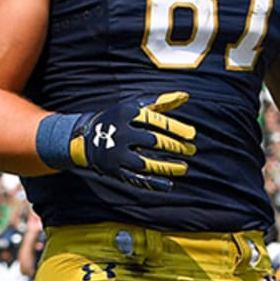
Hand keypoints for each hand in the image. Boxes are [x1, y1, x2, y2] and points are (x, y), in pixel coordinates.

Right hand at [73, 92, 195, 191]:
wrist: (86, 137)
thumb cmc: (120, 119)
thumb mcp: (135, 107)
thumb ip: (160, 103)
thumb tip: (185, 96)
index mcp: (126, 114)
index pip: (156, 121)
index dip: (176, 128)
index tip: (192, 135)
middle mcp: (120, 133)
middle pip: (153, 141)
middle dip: (175, 147)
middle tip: (191, 150)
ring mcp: (115, 153)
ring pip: (146, 163)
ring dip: (168, 167)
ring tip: (184, 168)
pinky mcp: (114, 170)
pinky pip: (136, 178)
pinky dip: (153, 183)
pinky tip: (169, 184)